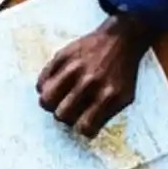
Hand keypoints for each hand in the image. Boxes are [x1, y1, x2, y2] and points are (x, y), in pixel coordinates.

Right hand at [37, 14, 152, 137]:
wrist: (121, 39)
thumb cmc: (123, 72)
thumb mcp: (125, 96)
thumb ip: (106, 114)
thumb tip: (84, 130)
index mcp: (109, 95)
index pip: (85, 126)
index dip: (81, 128)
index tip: (82, 123)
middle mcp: (90, 82)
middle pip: (62, 114)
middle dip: (64, 116)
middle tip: (69, 109)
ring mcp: (73, 68)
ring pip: (46, 99)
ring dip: (50, 103)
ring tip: (56, 99)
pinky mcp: (61, 56)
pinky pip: (42, 80)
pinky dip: (45, 86)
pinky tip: (53, 85)